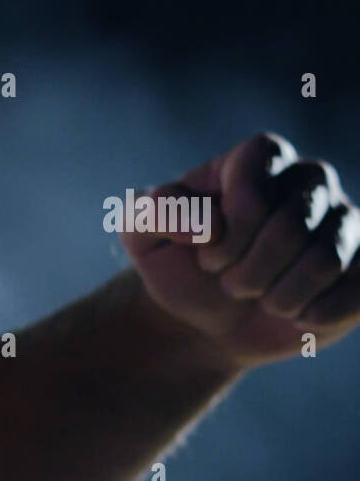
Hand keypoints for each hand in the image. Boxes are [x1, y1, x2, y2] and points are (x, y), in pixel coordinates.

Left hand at [122, 133, 359, 369]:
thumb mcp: (141, 235)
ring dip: (277, 296)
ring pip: (326, 258)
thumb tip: (207, 221)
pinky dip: (314, 313)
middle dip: (246, 270)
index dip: (230, 224)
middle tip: (228, 282)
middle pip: (291, 223)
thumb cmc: (178, 266)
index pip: (257, 173)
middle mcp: (310, 180)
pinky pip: (359, 290)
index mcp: (258, 160)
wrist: (203, 320)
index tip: (207, 251)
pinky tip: (294, 317)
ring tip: (258, 298)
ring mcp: (343, 222)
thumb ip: (151, 211)